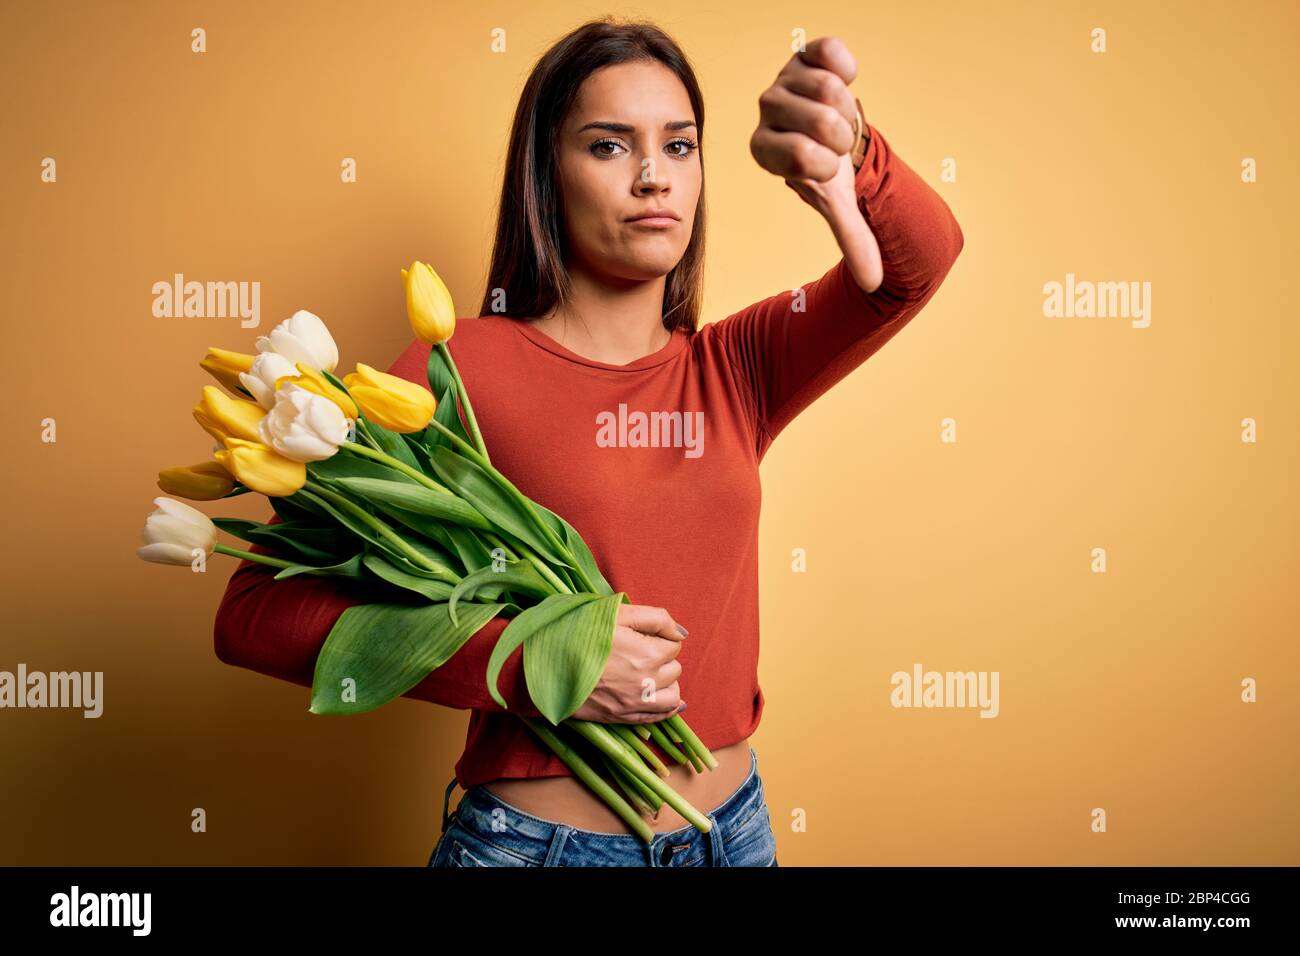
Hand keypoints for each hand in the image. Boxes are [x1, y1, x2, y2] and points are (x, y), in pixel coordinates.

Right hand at [570, 604, 687, 722]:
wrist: (544, 664)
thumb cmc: (578, 632)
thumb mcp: (617, 613)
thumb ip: (656, 618)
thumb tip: (682, 633)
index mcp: (647, 654)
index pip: (674, 645)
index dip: (660, 637)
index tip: (641, 634)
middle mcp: (646, 682)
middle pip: (675, 669)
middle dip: (663, 658)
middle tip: (639, 650)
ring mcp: (634, 703)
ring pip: (672, 695)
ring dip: (666, 683)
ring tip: (649, 672)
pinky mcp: (621, 717)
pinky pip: (657, 717)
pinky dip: (666, 708)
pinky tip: (664, 699)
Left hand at [749, 35, 883, 293]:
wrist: (834, 129)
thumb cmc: (830, 167)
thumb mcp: (837, 201)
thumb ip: (851, 238)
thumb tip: (874, 282)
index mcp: (764, 152)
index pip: (804, 158)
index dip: (830, 164)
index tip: (827, 166)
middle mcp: (764, 114)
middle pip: (823, 121)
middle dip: (844, 135)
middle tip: (836, 139)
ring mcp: (781, 80)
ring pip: (831, 89)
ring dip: (848, 106)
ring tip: (837, 114)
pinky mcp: (802, 53)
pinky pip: (834, 55)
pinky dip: (849, 70)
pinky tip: (841, 81)